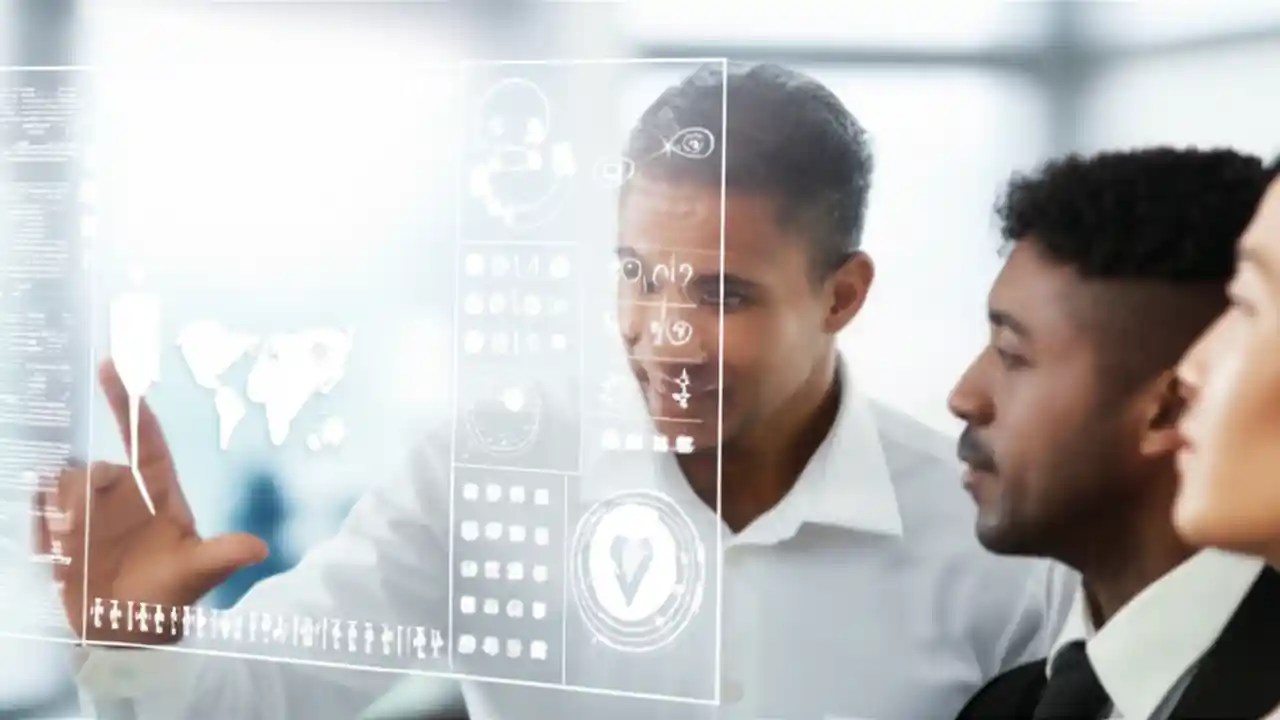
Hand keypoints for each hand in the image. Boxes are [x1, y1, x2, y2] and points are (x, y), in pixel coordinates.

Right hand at [38, 361, 267, 643]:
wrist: (131, 630)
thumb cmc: (170, 595)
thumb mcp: (199, 575)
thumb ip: (223, 556)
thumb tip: (260, 549)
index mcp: (159, 489)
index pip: (145, 437)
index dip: (128, 402)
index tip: (112, 366)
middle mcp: (123, 492)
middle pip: (94, 466)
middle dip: (82, 487)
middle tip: (76, 524)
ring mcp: (90, 510)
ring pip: (63, 485)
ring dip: (61, 510)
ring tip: (69, 542)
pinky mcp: (61, 530)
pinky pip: (41, 509)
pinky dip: (42, 522)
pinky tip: (55, 547)